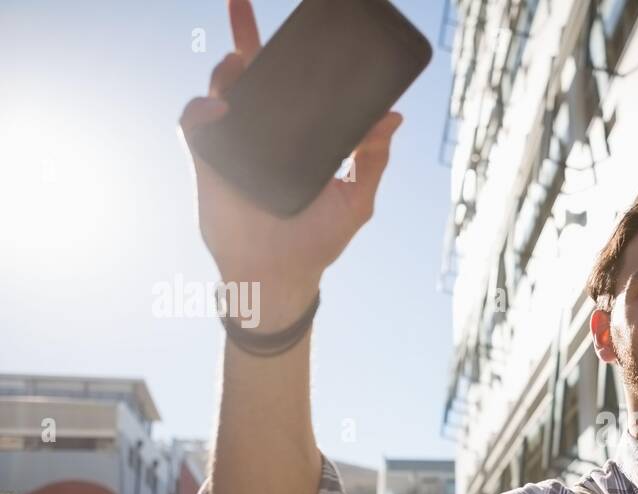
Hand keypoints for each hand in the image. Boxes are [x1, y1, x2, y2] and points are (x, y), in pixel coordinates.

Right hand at [178, 0, 402, 328]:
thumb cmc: (318, 240)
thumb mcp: (356, 200)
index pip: (293, 83)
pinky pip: (195, 123)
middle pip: (251, 73)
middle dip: (244, 36)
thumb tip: (393, 118)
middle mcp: (265, 131)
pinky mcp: (207, 160)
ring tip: (239, 68)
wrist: (278, 275)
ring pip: (221, 88)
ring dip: (227, 71)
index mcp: (299, 134)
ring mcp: (234, 143)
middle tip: (241, 7)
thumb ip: (372, 159)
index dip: (291, 53)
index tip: (300, 25)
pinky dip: (201, 109)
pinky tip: (219, 109)